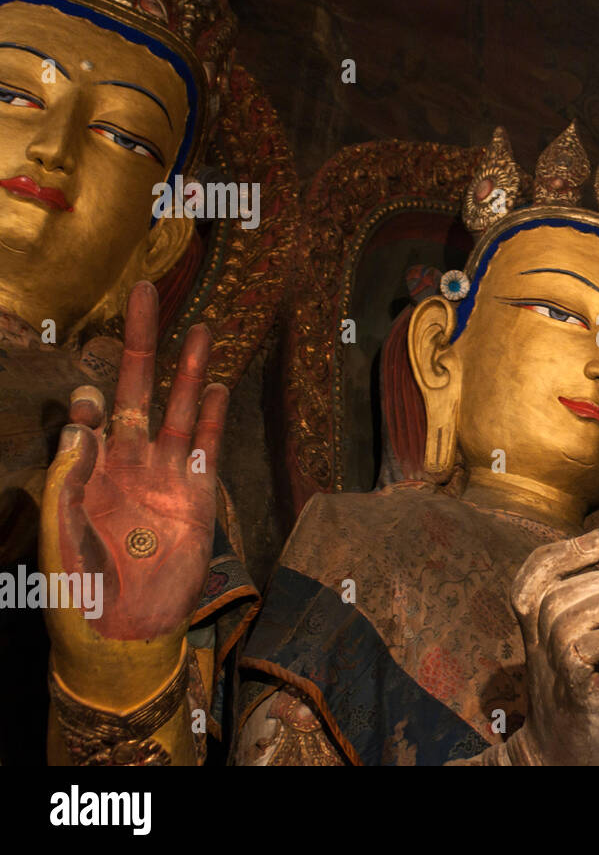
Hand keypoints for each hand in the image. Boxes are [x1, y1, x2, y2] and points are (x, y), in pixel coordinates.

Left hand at [41, 281, 227, 704]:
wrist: (124, 626)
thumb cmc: (77, 578)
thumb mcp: (58, 520)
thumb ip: (67, 467)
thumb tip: (80, 414)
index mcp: (88, 465)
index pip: (90, 409)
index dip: (89, 391)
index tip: (90, 395)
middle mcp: (129, 459)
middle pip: (139, 386)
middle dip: (142, 341)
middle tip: (145, 291)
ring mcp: (167, 474)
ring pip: (182, 406)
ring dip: (191, 368)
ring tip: (204, 327)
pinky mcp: (198, 493)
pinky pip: (209, 445)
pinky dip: (215, 416)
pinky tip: (221, 386)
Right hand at [507, 531, 598, 764]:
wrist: (568, 759)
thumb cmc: (584, 697)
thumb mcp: (583, 650)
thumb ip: (596, 616)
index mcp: (537, 630)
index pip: (531, 577)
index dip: (562, 552)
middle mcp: (537, 646)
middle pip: (558, 593)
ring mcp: (551, 668)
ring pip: (569, 616)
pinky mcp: (573, 691)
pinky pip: (587, 650)